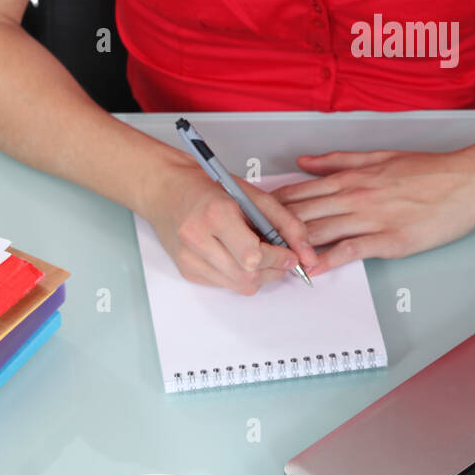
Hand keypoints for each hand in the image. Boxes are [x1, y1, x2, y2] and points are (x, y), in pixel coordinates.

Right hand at [142, 159, 319, 293]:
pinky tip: (236, 255)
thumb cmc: (209, 187)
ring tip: (260, 254)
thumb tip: (308, 255)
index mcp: (216, 215)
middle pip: (248, 277)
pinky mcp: (186, 270)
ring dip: (259, 275)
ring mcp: (189, 258)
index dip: (279, 259)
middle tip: (280, 256)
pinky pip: (224, 284)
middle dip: (273, 270)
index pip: (254, 256)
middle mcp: (197, 239)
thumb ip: (287, 224)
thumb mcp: (254, 196)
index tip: (291, 254)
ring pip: (239, 286)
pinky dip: (239, 275)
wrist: (167, 190)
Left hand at [267, 147, 474, 276]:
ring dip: (294, 246)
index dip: (271, 205)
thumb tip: (302, 162)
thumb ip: (338, 160)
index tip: (250, 216)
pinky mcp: (389, 239)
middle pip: (303, 212)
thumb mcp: (379, 155)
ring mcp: (371, 218)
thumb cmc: (428, 170)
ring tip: (269, 259)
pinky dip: (328, 259)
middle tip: (248, 242)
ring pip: (321, 231)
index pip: (300, 191)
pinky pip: (351, 250)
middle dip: (273, 228)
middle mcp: (355, 195)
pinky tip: (311, 269)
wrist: (466, 181)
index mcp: (351, 176)